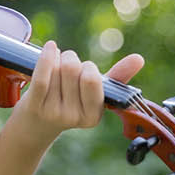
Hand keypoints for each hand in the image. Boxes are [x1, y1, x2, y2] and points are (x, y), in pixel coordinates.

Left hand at [6, 40, 144, 138]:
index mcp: (94, 116)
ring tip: (53, 69)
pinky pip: (42, 76)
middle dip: (70, 59)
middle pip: (74, 69)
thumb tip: (140, 59)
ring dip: (55, 60)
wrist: (34, 127)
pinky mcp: (35, 106)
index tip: (82, 72)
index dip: (86, 68)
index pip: (93, 79)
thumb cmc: (68, 102)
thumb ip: (117, 78)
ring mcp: (53, 113)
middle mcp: (74, 118)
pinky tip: (50, 48)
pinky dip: (46, 57)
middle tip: (66, 67)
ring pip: (57, 69)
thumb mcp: (93, 94)